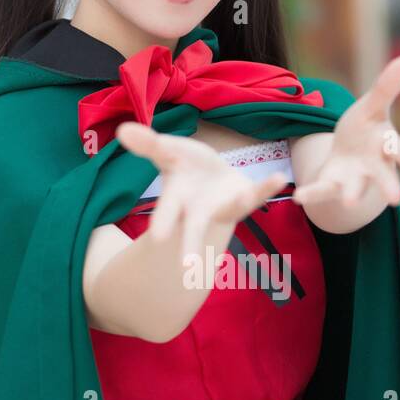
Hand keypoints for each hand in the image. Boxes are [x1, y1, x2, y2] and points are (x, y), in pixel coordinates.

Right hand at [115, 122, 288, 258]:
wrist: (213, 178)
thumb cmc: (185, 165)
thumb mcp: (167, 152)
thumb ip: (147, 144)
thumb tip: (121, 130)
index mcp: (177, 197)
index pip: (167, 211)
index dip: (162, 222)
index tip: (158, 240)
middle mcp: (199, 209)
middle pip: (193, 228)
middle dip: (191, 246)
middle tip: (188, 270)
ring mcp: (224, 205)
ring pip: (230, 212)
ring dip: (239, 205)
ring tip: (243, 199)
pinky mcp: (245, 197)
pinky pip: (258, 193)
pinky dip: (268, 187)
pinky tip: (279, 179)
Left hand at [291, 56, 399, 211]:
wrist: (347, 153)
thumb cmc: (365, 129)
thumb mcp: (372, 106)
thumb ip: (386, 88)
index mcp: (385, 145)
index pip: (398, 149)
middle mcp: (374, 166)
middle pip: (382, 176)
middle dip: (388, 186)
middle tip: (395, 200)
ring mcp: (354, 178)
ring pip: (354, 189)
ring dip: (352, 195)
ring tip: (348, 203)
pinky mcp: (332, 185)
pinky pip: (322, 191)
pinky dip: (312, 195)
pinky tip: (297, 197)